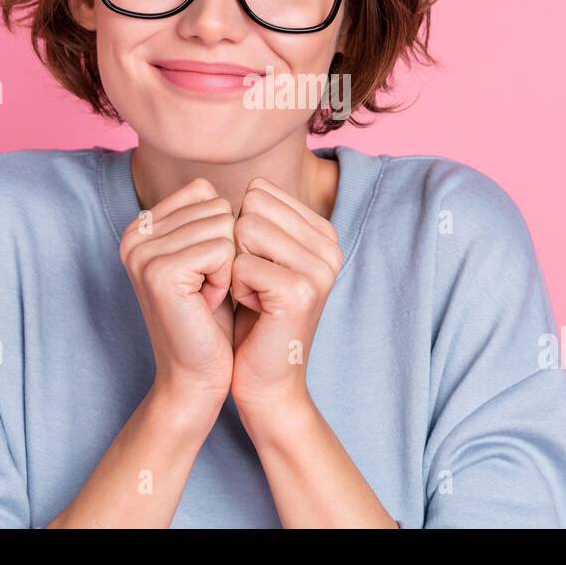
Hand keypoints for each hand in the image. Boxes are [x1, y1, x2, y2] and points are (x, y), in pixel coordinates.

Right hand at [118, 177, 236, 418]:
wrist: (196, 375)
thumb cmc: (209, 317)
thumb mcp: (208, 257)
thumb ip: (209, 216)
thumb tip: (250, 185)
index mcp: (140, 225)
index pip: (205, 191)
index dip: (221, 232)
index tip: (204, 270)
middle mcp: (133, 234)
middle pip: (216, 206)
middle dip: (226, 249)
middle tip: (206, 288)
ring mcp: (142, 252)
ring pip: (223, 225)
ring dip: (228, 265)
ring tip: (206, 296)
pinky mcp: (160, 272)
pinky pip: (223, 248)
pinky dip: (227, 278)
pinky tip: (207, 304)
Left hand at [228, 177, 342, 416]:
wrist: (265, 380)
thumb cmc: (255, 317)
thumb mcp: (261, 256)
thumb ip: (262, 216)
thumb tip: (252, 184)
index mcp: (324, 231)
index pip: (259, 190)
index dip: (241, 229)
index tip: (257, 266)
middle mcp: (330, 245)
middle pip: (250, 208)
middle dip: (237, 247)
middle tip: (254, 285)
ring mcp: (320, 268)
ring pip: (244, 231)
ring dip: (235, 268)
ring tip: (255, 297)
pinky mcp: (301, 291)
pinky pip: (240, 266)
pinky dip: (235, 291)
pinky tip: (256, 312)